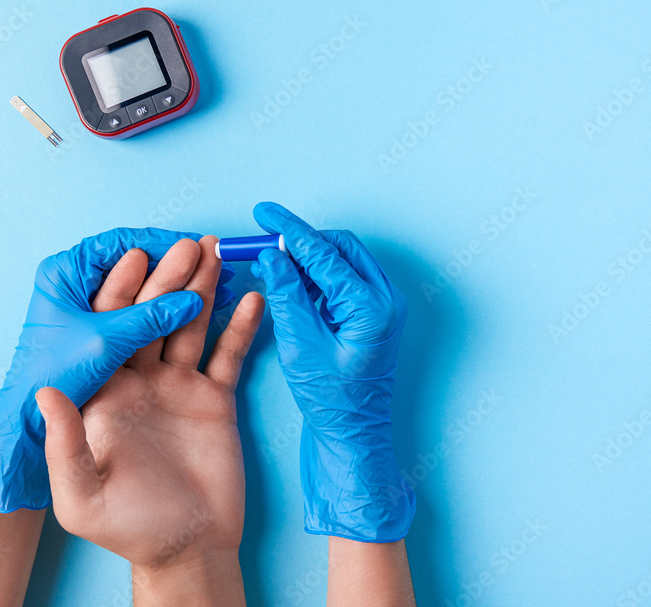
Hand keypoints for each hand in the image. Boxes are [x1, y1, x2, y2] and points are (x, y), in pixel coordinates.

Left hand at [36, 236, 262, 604]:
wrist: (187, 549)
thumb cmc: (128, 528)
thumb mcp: (84, 495)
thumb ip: (66, 445)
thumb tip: (48, 392)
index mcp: (106, 393)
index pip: (112, 330)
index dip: (123, 291)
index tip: (138, 255)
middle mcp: (142, 381)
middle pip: (155, 317)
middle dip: (172, 278)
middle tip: (190, 243)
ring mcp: (179, 387)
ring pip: (192, 327)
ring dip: (205, 290)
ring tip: (218, 253)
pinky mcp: (215, 399)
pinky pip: (230, 356)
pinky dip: (241, 327)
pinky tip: (251, 299)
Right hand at [251, 202, 414, 542]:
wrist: (354, 437)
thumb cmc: (331, 402)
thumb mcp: (300, 346)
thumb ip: (287, 295)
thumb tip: (273, 256)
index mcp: (371, 307)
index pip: (325, 253)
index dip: (290, 230)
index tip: (264, 213)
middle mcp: (385, 301)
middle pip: (340, 248)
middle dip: (302, 241)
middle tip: (266, 238)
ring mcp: (383, 308)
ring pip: (343, 262)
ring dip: (310, 258)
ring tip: (274, 264)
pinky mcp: (373, 317)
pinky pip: (345, 281)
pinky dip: (319, 277)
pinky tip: (293, 285)